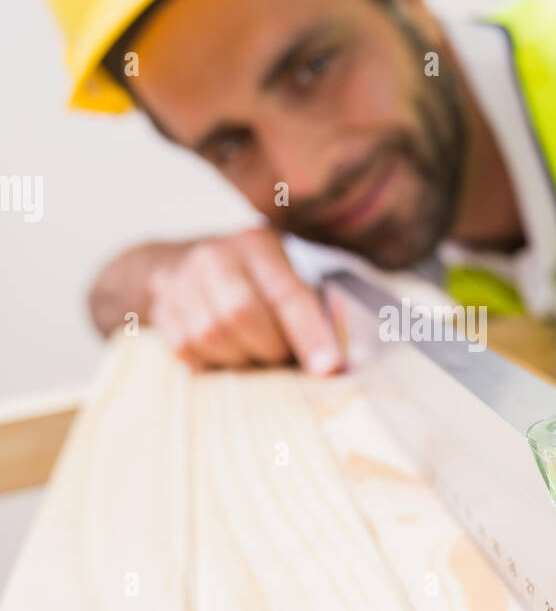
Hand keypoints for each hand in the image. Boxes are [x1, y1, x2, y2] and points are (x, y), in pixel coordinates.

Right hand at [146, 228, 340, 372]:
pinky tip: (226, 348)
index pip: (286, 292)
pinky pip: (188, 350)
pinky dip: (214, 359)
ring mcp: (182, 283)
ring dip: (241, 356)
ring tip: (254, 349)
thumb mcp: (286, 275)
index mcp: (257, 243)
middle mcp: (215, 257)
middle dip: (269, 345)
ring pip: (211, 336)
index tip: (327, 367)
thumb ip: (313, 309)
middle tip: (282, 354)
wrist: (185, 264)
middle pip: (240, 313)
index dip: (308, 333)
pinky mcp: (162, 311)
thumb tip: (338, 360)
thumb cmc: (255, 280)